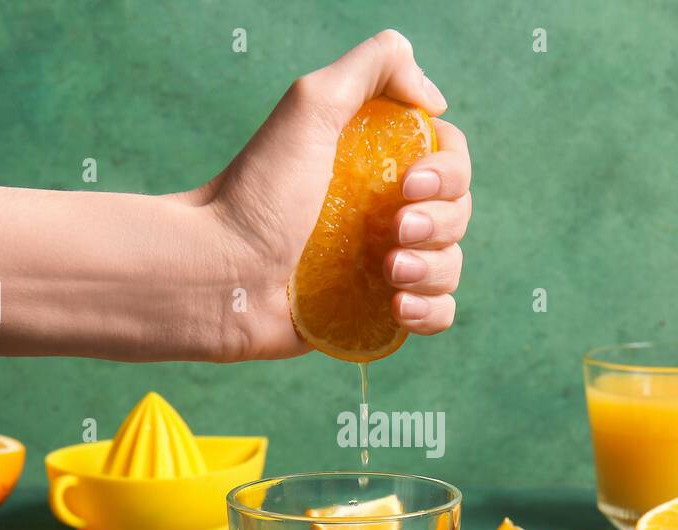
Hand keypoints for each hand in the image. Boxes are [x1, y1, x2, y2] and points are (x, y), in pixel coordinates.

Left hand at [200, 30, 471, 360]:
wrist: (219, 275)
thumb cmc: (257, 193)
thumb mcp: (311, 104)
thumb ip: (373, 68)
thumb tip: (433, 98)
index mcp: (376, 165)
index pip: (449, 160)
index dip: (447, 172)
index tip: (410, 184)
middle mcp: (383, 213)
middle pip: (458, 213)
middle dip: (438, 223)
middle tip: (396, 231)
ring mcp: (381, 266)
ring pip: (449, 265)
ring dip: (434, 269)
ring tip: (391, 272)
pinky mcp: (374, 314)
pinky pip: (436, 314)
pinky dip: (429, 310)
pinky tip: (397, 306)